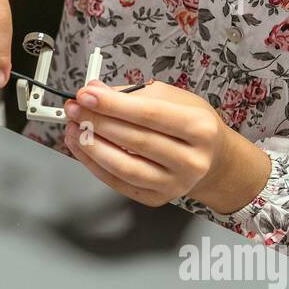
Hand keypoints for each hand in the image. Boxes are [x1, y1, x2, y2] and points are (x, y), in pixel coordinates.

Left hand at [62, 79, 233, 208]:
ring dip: (92, 146)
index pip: (149, 115)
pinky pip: (119, 183)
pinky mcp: (157, 198)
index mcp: (199, 129)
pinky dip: (95, 165)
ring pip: (125, 167)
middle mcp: (191, 160)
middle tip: (75, 108)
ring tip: (75, 128)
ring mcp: (175, 184)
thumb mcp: (173, 99)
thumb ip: (133, 94)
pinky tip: (82, 148)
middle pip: (135, 140)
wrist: (213, 159)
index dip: (113, 105)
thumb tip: (96, 91)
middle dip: (97, 122)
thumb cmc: (192, 125)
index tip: (86, 94)